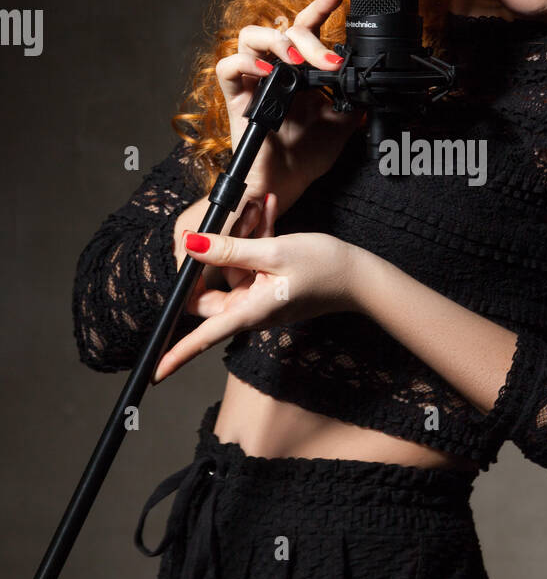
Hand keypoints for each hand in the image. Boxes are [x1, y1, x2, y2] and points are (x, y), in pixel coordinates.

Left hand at [152, 205, 358, 382]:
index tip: (153, 372)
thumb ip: (229, 250)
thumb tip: (191, 246)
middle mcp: (252, 308)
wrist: (360, 276)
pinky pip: (251, 263)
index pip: (204, 336)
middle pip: (214, 288)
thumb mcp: (273, 252)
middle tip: (232, 218)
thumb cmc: (324, 267)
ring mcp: (261, 298)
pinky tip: (268, 210)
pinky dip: (257, 238)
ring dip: (244, 236)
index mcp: (250, 310)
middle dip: (217, 252)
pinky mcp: (270, 286)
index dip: (176, 354)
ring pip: (234, 267)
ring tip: (262, 206)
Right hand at [217, 0, 364, 214]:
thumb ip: (350, 97)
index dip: (319, 8)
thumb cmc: (307, 156)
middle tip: (327, 60)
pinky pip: (227, 67)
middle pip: (279, 28)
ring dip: (276, 42)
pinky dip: (245, 62)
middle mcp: (273, 70)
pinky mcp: (234, 99)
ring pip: (249, 36)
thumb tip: (366, 80)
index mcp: (297, 71)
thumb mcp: (341, 122)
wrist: (288, 185)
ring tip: (297, 61)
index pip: (305, 28)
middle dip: (306, 36)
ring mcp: (252, 82)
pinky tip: (268, 71)